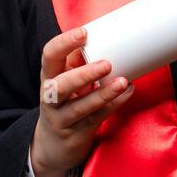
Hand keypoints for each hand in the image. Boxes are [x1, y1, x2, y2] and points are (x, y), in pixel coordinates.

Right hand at [31, 26, 134, 176]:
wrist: (54, 144)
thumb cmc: (66, 101)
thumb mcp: (67, 80)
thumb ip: (80, 61)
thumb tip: (108, 34)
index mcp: (49, 76)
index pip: (49, 56)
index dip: (64, 43)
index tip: (83, 32)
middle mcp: (50, 98)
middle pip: (60, 85)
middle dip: (83, 74)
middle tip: (107, 64)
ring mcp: (62, 118)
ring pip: (80, 106)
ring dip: (103, 94)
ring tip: (123, 82)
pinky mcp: (77, 133)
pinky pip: (96, 118)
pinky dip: (113, 105)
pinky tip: (127, 93)